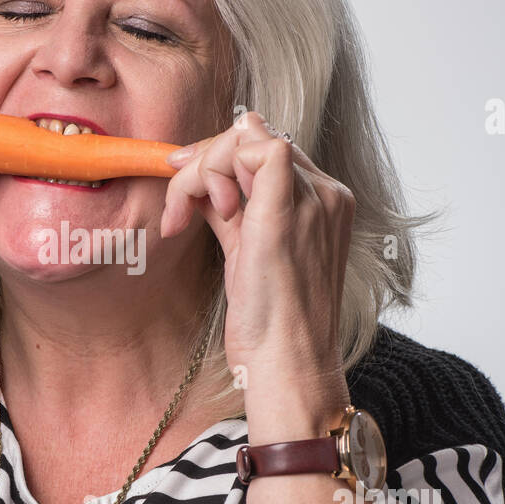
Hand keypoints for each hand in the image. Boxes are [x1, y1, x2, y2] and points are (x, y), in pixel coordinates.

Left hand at [160, 111, 353, 431]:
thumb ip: (231, 213)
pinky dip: (211, 169)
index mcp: (323, 206)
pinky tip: (203, 212)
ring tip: (186, 217)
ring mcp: (315, 199)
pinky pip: (254, 146)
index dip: (218, 162)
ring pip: (247, 138)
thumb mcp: (246, 256)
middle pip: (254, 138)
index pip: (265, 152)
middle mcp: (326, 195)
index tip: (184, 189)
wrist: (288, 366)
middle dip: (203, 163)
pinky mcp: (291, 207)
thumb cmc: (270, 328)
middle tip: (178, 206)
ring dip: (201, 170)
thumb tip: (199, 183)